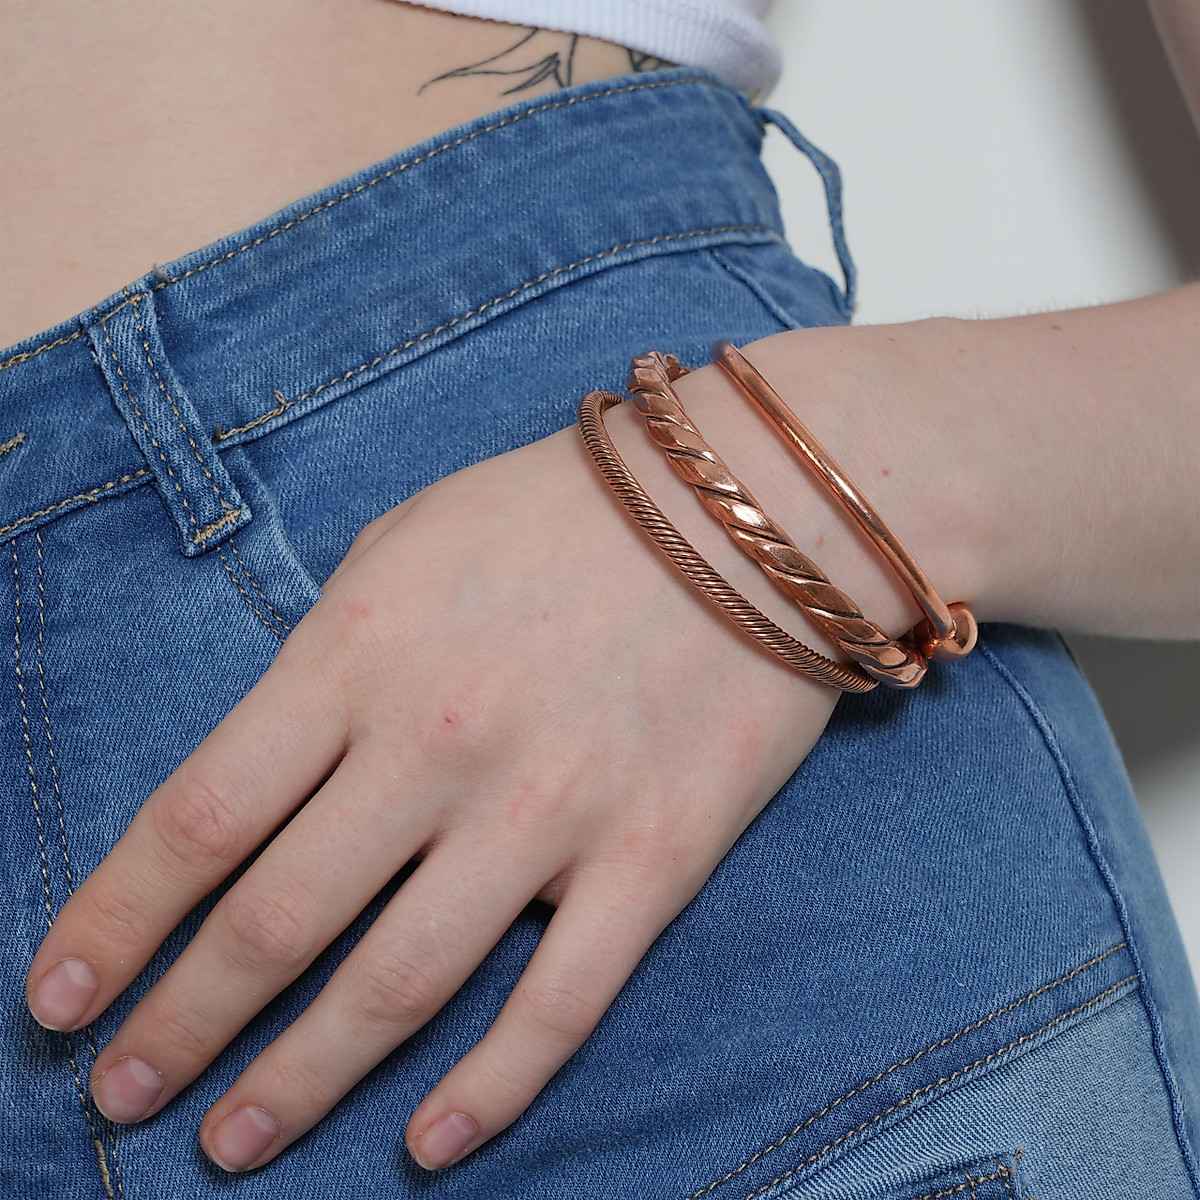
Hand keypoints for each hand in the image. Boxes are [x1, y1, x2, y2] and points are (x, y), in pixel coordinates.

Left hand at [24, 390, 839, 1172]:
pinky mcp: (653, 856)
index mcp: (361, 653)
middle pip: (276, 922)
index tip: (58, 1000)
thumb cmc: (560, 516)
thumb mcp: (404, 546)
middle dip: (180, 1024)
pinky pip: (560, 1003)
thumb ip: (325, 658)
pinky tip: (428, 1145)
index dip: (113, 923)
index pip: (199, 817)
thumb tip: (268, 771)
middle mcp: (439, 743)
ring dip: (299, 1080)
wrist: (749, 510)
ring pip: (397, 986)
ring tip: (229, 1141)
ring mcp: (551, 809)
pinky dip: (490, 1090)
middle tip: (122, 1093)